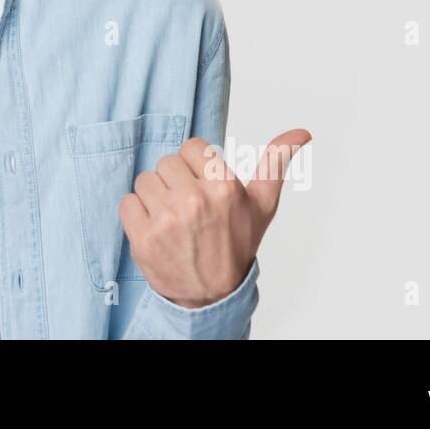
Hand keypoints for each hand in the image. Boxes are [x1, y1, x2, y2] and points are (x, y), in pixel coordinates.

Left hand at [119, 128, 310, 308]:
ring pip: (145, 180)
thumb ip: (275, 163)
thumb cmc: (237, 245)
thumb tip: (302, 132)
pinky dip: (137, 213)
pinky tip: (156, 228)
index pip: (191, 146)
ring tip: (173, 218)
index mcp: (223, 187)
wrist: (212, 296)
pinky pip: (127, 202)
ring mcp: (166, 220)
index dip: (195, 165)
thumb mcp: (262, 205)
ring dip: (155, 196)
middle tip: (189, 206)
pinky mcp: (142, 237)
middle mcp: (193, 201)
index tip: (203, 185)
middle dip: (175, 180)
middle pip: (166, 162)